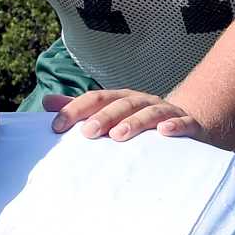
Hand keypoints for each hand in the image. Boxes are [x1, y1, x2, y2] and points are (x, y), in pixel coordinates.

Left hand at [43, 90, 204, 142]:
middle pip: (121, 104)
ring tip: (118, 135)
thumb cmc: (140, 123)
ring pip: (149, 112)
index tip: (56, 127)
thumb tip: (46, 102)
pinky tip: (164, 132)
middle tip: (87, 132)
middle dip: (104, 117)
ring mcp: (166, 111)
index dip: (75, 110)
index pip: (95, 99)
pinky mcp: (188, 124)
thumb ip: (80, 110)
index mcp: (121, 99)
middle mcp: (142, 101)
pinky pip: (182, 122)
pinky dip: (174, 125)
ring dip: (134, 122)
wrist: (187, 125)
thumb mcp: (110, 115)